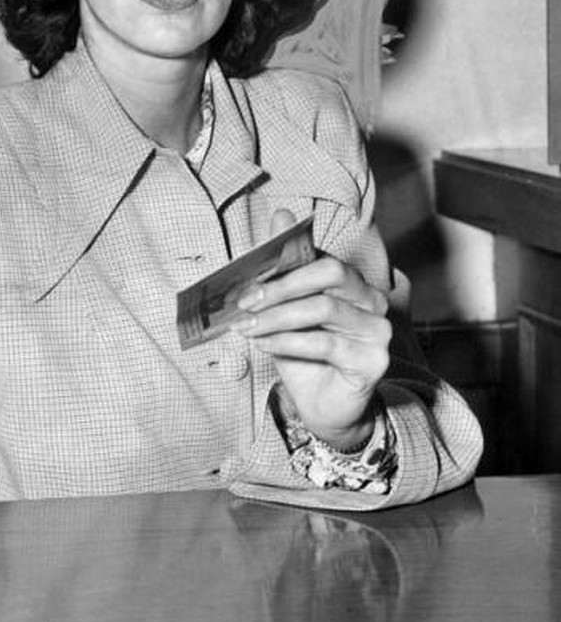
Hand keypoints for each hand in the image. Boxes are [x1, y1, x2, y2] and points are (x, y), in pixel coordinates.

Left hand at [232, 210, 390, 449]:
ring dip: (276, 317)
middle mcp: (371, 300)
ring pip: (323, 308)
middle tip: (245, 301)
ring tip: (246, 327)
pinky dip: (288, 342)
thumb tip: (281, 214)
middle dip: (282, 285)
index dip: (282, 261)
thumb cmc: (302, 354)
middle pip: (331, 272)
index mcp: (350, 281)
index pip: (319, 257)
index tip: (245, 273)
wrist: (323, 408)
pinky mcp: (373, 360)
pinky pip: (325, 343)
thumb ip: (283, 266)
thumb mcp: (284, 309)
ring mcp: (377, 330)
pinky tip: (264, 345)